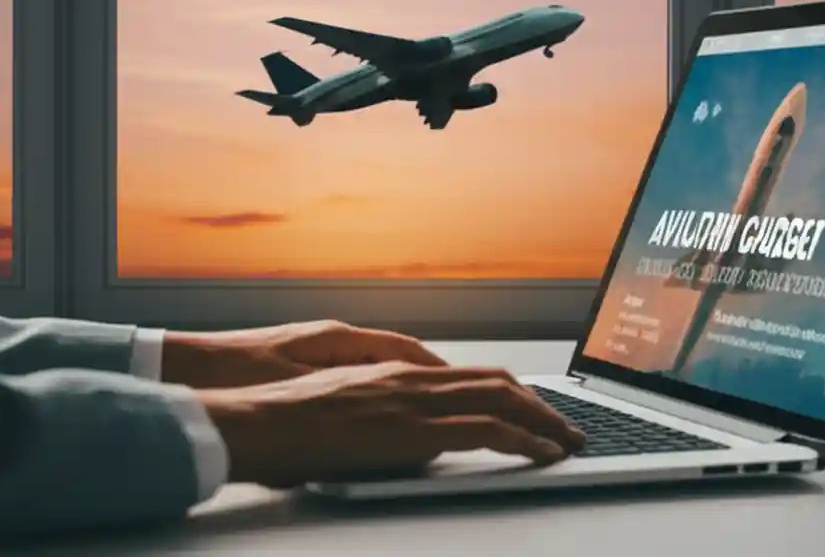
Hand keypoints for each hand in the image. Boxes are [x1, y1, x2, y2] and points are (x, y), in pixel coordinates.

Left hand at [162, 319, 446, 388]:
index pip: (401, 348)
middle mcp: (331, 336)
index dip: (435, 366)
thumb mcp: (295, 385)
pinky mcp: (302, 358)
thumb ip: (341, 390)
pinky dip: (375, 381)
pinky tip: (380, 400)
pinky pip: (353, 368)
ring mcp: (317, 345)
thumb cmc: (235, 371)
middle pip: (394, 352)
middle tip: (458, 390)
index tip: (461, 382)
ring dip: (402, 376)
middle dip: (428, 371)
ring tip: (428, 396)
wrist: (188, 364)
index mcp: (336, 337)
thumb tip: (381, 395)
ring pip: (375, 359)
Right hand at [198, 361, 585, 486]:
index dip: (506, 390)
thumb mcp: (341, 410)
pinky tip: (543, 452)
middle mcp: (412, 377)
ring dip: (542, 418)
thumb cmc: (284, 423)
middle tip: (563, 423)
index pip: (467, 374)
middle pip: (495, 380)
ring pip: (501, 397)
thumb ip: (381, 418)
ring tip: (567, 438)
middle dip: (536, 402)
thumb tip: (412, 444)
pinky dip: (525, 438)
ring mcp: (416, 399)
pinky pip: (487, 429)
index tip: (529, 406)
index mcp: (393, 371)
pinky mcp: (415, 428)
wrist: (256, 421)